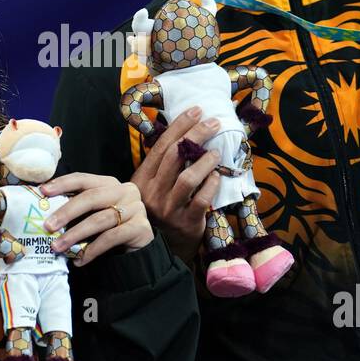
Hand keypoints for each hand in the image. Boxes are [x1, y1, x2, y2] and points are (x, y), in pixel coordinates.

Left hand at [38, 175, 152, 266]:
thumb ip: (77, 210)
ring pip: (99, 220)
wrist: (138, 250)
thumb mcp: (93, 215)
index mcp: (109, 183)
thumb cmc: (109, 230)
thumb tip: (45, 214)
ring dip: (75, 235)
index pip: (83, 179)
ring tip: (58, 247)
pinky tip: (80, 260)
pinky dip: (92, 250)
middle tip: (48, 226)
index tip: (43, 191)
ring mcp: (135, 208)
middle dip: (66, 212)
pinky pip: (111, 238)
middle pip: (91, 198)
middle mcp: (124, 191)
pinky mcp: (141, 228)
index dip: (62, 183)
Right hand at [128, 106, 220, 261]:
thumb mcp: (152, 187)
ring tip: (216, 152)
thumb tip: (184, 132)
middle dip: (195, 136)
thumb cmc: (160, 210)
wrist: (159, 249)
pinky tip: (217, 177)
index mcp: (142, 179)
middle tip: (212, 123)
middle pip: (174, 157)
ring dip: (204, 161)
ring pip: (187, 178)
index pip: (160, 146)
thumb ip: (163, 165)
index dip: (179, 126)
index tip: (196, 111)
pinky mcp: (185, 223)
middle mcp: (152, 193)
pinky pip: (201, 199)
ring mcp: (168, 209)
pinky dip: (211, 185)